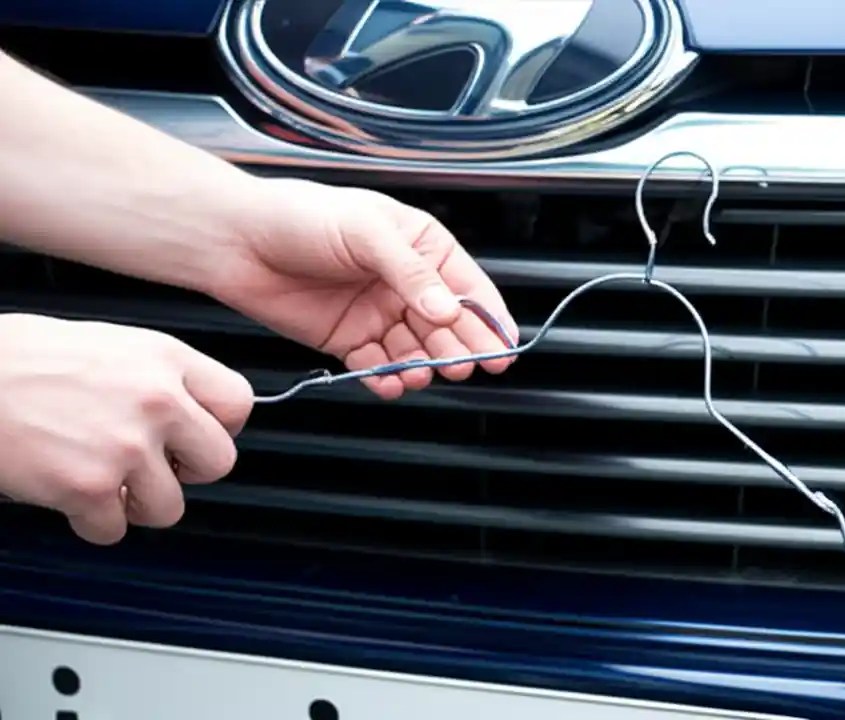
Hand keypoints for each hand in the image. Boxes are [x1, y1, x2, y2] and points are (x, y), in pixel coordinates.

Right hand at [0, 313, 252, 543]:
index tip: (196, 435)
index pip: (238, 403)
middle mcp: (157, 400)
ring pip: (170, 507)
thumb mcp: (111, 346)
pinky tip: (67, 490)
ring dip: (136, 503)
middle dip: (185, 472)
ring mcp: (127, 446)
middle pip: (219, 462)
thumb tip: (194, 413)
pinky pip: (113, 529)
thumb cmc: (22, 359)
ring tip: (101, 476)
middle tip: (150, 464)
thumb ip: (161, 379)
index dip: (219, 427)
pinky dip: (90, 521)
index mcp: (165, 359)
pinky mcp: (89, 487)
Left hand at [210, 178, 517, 399]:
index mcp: (420, 245)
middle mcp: (404, 281)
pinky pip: (378, 365)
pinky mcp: (349, 339)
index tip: (503, 346)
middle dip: (460, 347)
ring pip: (416, 349)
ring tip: (422, 374)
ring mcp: (378, 312)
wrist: (236, 239)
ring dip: (423, 365)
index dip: (488, 318)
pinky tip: (392, 382)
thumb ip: (409, 273)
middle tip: (468, 366)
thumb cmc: (298, 215)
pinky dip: (387, 378)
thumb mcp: (365, 231)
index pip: (467, 286)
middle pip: (448, 324)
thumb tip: (447, 308)